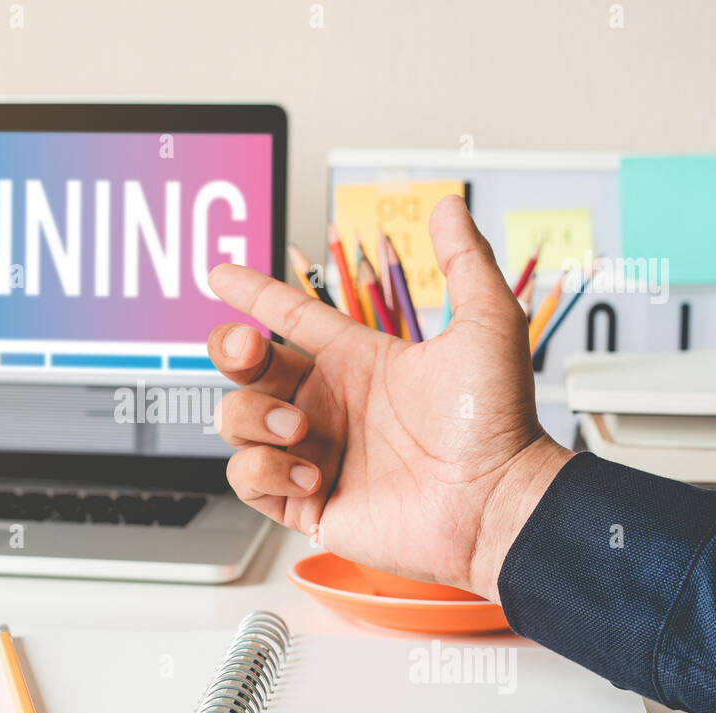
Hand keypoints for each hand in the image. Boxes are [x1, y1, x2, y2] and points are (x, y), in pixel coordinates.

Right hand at [207, 195, 572, 600]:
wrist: (495, 501)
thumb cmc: (497, 422)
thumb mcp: (486, 325)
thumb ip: (464, 260)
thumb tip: (447, 205)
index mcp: (358, 362)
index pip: (290, 318)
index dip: (253, 293)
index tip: (219, 274)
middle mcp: (328, 406)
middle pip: (244, 369)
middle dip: (230, 350)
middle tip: (250, 350)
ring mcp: (314, 454)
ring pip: (236, 421)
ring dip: (256, 418)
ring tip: (302, 430)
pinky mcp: (307, 503)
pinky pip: (248, 479)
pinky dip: (267, 471)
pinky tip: (312, 475)